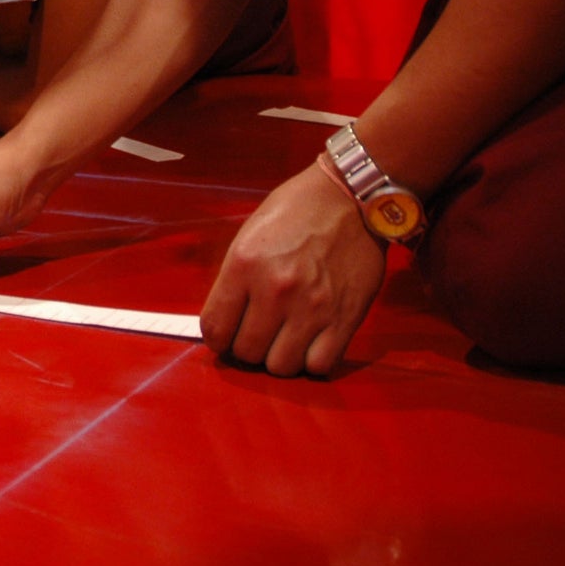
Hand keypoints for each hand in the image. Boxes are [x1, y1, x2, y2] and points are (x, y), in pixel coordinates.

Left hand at [201, 165, 387, 376]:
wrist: (350, 198)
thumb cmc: (296, 211)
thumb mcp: (249, 234)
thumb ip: (235, 278)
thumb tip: (224, 319)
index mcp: (244, 265)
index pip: (214, 328)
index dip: (218, 338)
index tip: (227, 335)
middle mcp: (275, 290)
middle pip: (246, 352)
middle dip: (247, 348)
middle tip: (257, 335)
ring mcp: (312, 307)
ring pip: (281, 367)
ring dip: (278, 359)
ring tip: (283, 340)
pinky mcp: (345, 319)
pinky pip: (320, 366)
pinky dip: (312, 362)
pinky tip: (310, 344)